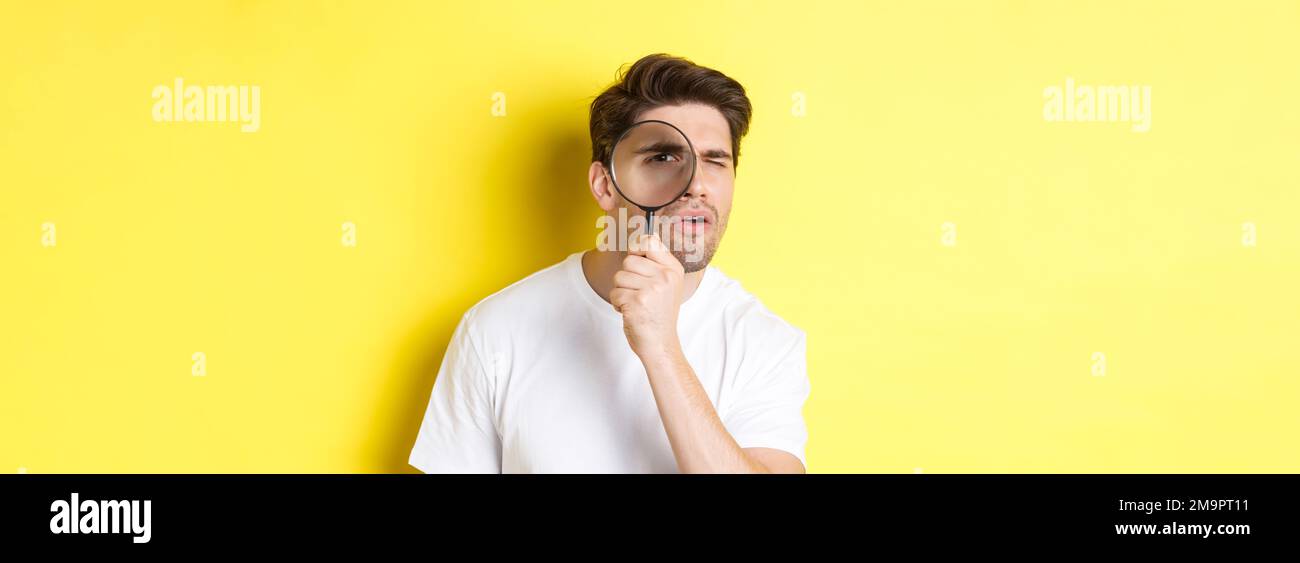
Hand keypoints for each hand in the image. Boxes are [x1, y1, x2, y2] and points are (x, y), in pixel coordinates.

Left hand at [609, 233, 684, 362]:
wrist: (661, 343)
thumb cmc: (659, 314)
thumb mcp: (667, 285)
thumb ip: (656, 263)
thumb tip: (640, 240)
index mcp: (673, 270)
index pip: (649, 241)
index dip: (636, 248)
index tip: (635, 259)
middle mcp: (665, 277)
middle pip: (629, 260)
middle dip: (626, 277)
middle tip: (638, 293)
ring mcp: (652, 289)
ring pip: (619, 277)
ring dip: (621, 292)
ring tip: (635, 303)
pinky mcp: (637, 302)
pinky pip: (614, 293)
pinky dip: (617, 304)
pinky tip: (631, 312)